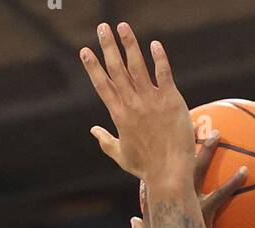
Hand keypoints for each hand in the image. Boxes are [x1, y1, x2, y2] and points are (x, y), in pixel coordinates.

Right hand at [81, 23, 194, 184]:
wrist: (169, 173)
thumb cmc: (145, 167)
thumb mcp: (120, 155)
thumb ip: (105, 141)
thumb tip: (93, 131)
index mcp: (119, 115)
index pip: (102, 85)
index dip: (92, 67)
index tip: (84, 51)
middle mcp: (132, 104)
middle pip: (116, 70)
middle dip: (107, 47)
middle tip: (101, 28)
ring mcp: (151, 101)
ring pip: (137, 66)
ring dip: (129, 44)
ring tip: (122, 26)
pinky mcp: (170, 100)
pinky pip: (163, 74)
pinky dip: (159, 58)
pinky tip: (154, 44)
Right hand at [132, 134, 246, 227]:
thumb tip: (133, 222)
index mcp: (155, 199)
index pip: (152, 171)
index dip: (155, 153)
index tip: (159, 135)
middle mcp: (170, 195)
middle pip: (174, 161)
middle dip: (180, 140)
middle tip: (190, 120)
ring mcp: (188, 201)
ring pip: (197, 170)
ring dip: (207, 150)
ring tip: (217, 133)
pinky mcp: (204, 211)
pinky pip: (222, 193)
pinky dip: (234, 182)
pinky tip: (246, 171)